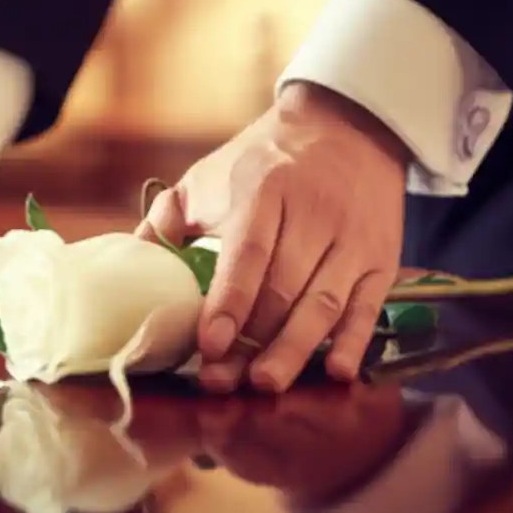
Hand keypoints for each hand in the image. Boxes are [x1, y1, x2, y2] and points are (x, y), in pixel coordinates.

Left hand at [137, 82, 407, 391]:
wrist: (346, 127)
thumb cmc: (263, 161)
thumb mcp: (211, 176)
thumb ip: (168, 218)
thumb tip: (130, 260)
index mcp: (265, 190)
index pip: (248, 254)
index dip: (229, 303)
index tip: (209, 344)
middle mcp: (314, 214)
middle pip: (282, 289)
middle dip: (251, 342)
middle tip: (222, 380)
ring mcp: (352, 238)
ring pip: (323, 304)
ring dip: (293, 351)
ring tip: (264, 385)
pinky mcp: (382, 257)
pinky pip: (367, 306)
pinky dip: (352, 341)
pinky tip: (334, 372)